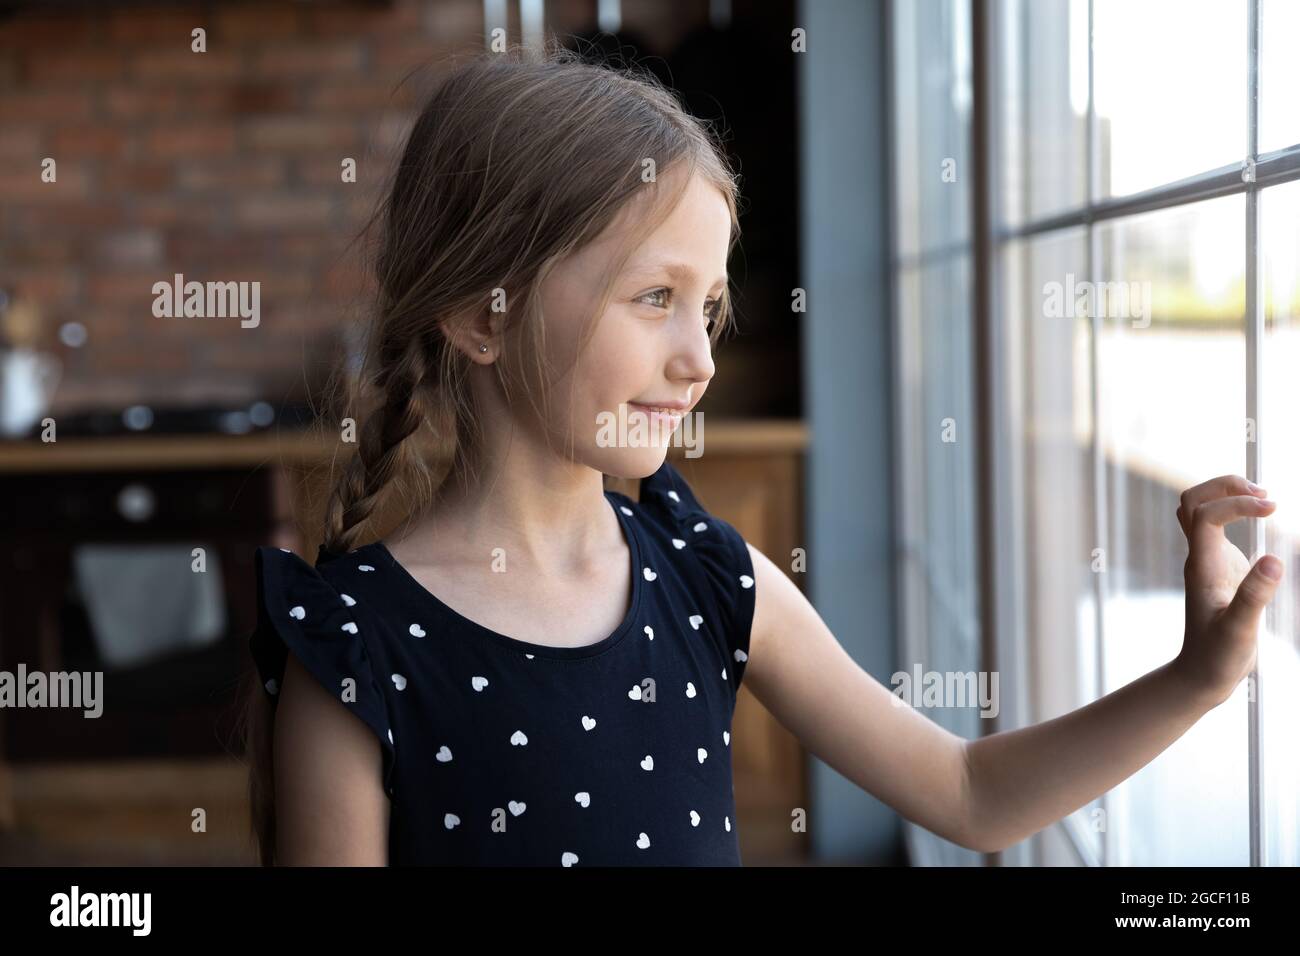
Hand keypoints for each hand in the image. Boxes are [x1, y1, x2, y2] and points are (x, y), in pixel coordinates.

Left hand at [1175, 475, 1282, 705]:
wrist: (1202, 673)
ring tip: (1265, 500)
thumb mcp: (1240, 630)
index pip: (1205, 516)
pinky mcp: (1219, 566)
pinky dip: (1234, 510)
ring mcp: (1207, 559)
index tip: (1272, 508)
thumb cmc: (1217, 656)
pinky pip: (1215, 525)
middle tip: (1265, 494)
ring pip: (1200, 509)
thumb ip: (1255, 597)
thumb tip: (1274, 560)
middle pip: (1192, 500)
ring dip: (1227, 493)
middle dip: (1225, 486)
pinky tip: (1262, 517)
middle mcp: (1200, 557)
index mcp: (1202, 567)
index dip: (1236, 503)